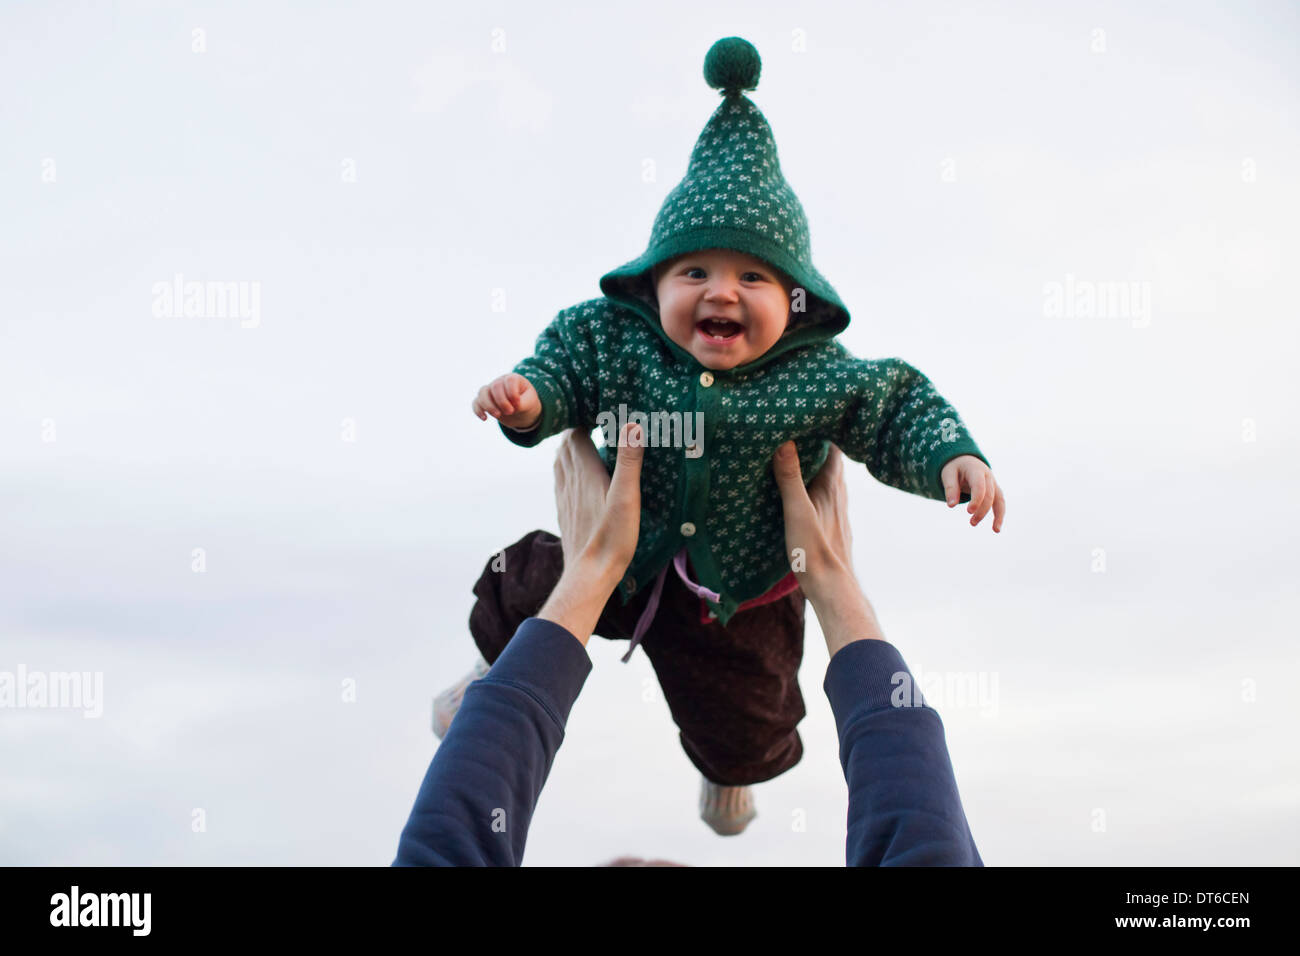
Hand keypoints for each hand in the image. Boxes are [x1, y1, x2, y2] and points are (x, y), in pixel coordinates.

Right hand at [472, 373, 540, 429]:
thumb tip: (511, 406)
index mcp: (514, 379)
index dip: (512, 393)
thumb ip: (521, 404)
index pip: (509, 380)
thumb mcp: (529, 403)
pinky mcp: (484, 401)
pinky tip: (485, 418)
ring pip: (482, 392)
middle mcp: (500, 382)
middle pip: (495, 386)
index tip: (517, 404)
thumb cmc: (527, 404)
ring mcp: (490, 391)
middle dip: (501, 401)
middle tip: (510, 412)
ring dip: (488, 405)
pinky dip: (478, 410)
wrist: (522, 411)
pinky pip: (476, 402)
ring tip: (498, 416)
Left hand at [552, 423, 643, 572]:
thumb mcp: (626, 497)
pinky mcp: (565, 512)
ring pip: (560, 462)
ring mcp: (565, 497)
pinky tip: (578, 475)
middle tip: (596, 420)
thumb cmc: (611, 537)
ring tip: (587, 441)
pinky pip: (561, 481)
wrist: (589, 575)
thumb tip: (633, 424)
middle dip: (578, 429)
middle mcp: (570, 481)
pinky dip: (567, 468)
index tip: (598, 408)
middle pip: (566, 445)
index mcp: (585, 472)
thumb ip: (628, 461)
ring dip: (570, 448)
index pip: (575, 433)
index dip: (583, 418)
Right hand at [771, 440, 853, 604]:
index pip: (835, 445)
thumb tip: (784, 440)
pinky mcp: (832, 522)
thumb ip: (790, 477)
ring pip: (830, 476)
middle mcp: (839, 493)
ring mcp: (838, 508)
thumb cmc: (815, 550)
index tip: (810, 411)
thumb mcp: (796, 511)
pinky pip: (826, 492)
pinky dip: (816, 482)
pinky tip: (804, 488)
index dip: (826, 426)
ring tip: (799, 450)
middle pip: (833, 458)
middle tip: (799, 426)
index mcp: (832, 485)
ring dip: (817, 463)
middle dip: (819, 441)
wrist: (832, 586)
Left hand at [940, 455, 1005, 531]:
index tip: (969, 512)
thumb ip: (950, 488)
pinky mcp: (995, 490)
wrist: (965, 460)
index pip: (979, 486)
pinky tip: (996, 528)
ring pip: (999, 500)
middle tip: (972, 523)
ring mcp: (993, 483)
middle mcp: (988, 476)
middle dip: (982, 510)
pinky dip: (1000, 514)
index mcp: (976, 470)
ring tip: (995, 530)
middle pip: (989, 495)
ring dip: (998, 515)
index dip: (976, 499)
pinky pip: (1000, 503)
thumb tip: (951, 506)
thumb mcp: (948, 474)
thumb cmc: (955, 468)